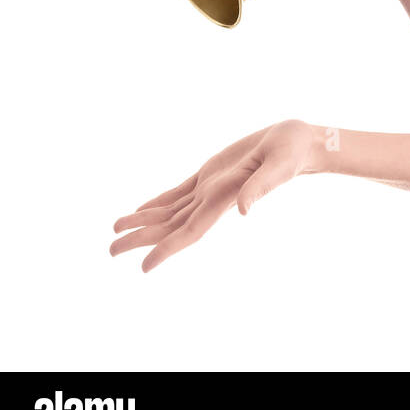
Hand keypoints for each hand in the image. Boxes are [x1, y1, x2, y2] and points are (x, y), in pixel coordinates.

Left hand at [110, 119, 316, 272]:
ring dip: (143, 221)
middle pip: (170, 225)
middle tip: (110, 250)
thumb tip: (245, 210)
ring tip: (115, 229)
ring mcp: (210, 187)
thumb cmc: (293, 154)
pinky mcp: (211, 174)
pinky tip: (142, 209)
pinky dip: (158, 202)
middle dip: (140, 237)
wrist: (300, 142)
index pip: (189, 232)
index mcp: (225, 199)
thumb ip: (261, 188)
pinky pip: (178, 193)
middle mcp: (213, 199)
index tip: (143, 267)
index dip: (166, 249)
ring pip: (170, 210)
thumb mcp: (278, 168)